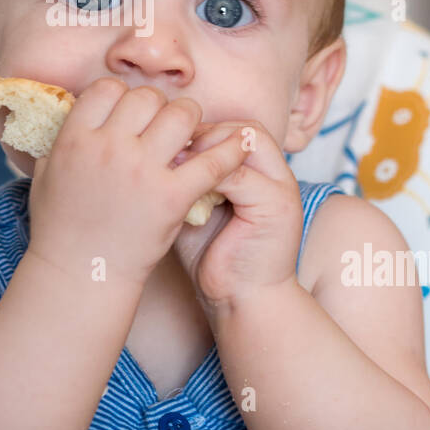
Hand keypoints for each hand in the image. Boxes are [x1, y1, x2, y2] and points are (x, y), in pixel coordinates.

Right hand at [27, 77, 252, 287]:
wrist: (80, 275)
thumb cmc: (59, 228)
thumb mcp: (46, 176)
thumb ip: (60, 141)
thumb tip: (67, 109)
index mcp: (74, 138)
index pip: (108, 88)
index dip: (122, 96)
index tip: (129, 112)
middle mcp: (108, 148)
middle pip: (147, 97)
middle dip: (158, 107)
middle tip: (162, 125)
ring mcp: (141, 171)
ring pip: (181, 114)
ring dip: (188, 121)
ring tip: (190, 136)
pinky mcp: (171, 197)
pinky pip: (210, 161)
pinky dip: (229, 152)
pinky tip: (239, 147)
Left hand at [171, 120, 302, 308]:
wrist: (241, 302)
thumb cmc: (212, 257)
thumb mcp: (194, 207)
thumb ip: (184, 176)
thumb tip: (147, 147)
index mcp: (261, 171)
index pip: (235, 128)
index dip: (201, 128)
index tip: (166, 141)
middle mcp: (277, 174)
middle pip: (244, 128)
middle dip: (204, 133)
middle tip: (168, 149)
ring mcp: (282, 189)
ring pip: (245, 142)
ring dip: (206, 150)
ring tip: (174, 165)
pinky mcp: (278, 207)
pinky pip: (240, 176)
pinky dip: (209, 176)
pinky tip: (181, 187)